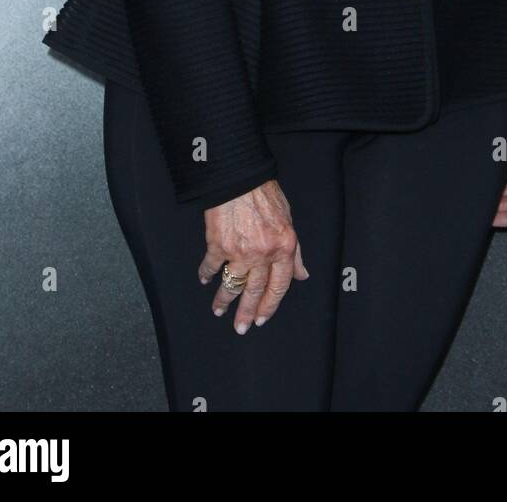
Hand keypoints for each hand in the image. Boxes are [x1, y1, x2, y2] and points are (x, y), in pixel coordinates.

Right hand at [198, 178, 308, 333]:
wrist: (240, 177)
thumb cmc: (266, 195)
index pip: (279, 286)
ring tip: (219, 310)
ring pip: (232, 285)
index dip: (270, 305)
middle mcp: (263, 254)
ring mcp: (240, 251)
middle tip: (241, 328)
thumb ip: (295, 252)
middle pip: (255, 291)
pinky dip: (206, 275)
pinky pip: (211, 266)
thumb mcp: (289, 221)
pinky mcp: (218, 245)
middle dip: (246, 313)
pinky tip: (204, 280)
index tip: (261, 318)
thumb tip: (301, 275)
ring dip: (224, 300)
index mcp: (284, 248)